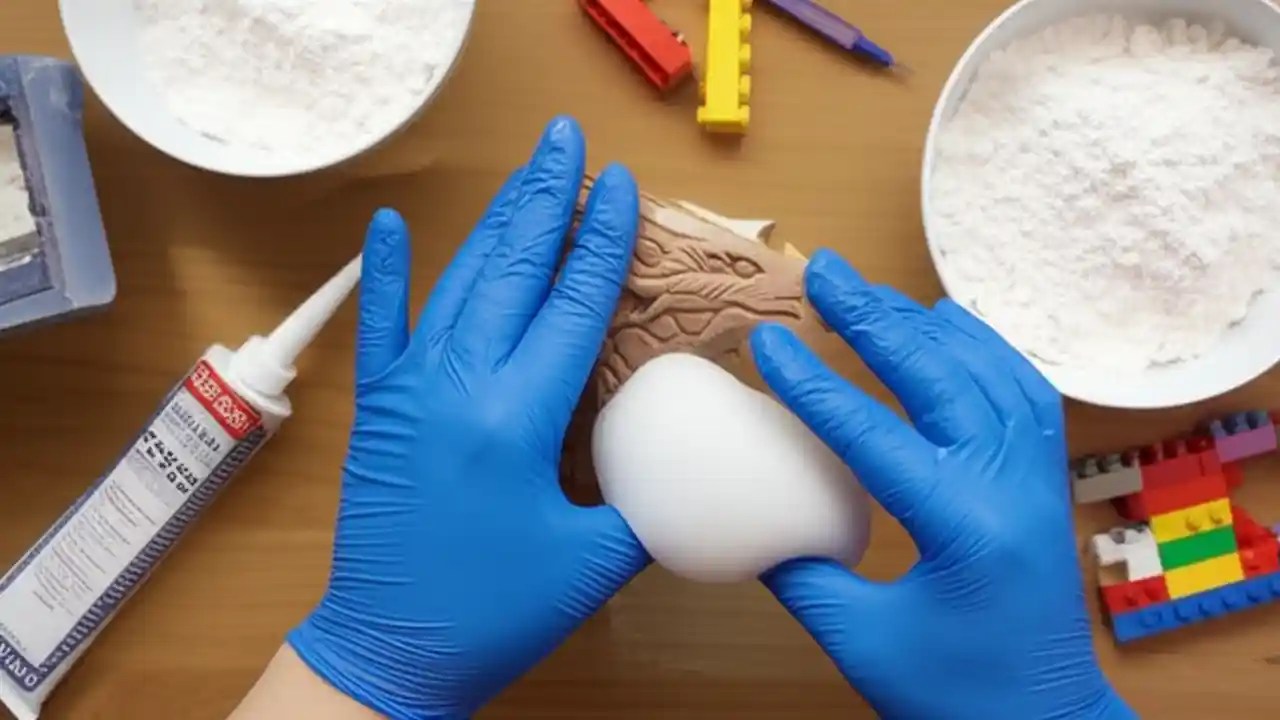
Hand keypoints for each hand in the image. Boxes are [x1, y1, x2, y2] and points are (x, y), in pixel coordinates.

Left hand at [287, 117, 648, 719]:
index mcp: (519, 417)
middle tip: (566, 141)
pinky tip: (390, 224)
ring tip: (525, 170)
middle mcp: (460, 385)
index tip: (620, 185)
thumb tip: (683, 474)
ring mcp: (410, 390)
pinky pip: (380, 326)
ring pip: (460, 283)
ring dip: (496, 221)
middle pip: (514, 271)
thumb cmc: (493, 613)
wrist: (389, 650)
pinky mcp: (379, 408)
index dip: (601, 241)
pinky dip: (386, 273)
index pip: (572, 305)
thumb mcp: (592, 564)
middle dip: (547, 199)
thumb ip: (647, 510)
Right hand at [750, 251, 1134, 719]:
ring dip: (925, 324)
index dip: (812, 383)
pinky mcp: (1046, 481)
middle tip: (822, 270)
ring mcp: (1037, 479)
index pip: (873, 433)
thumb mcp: (861, 641)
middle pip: (940, 376)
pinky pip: (1024, 390)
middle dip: (873, 318)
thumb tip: (754, 520)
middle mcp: (1010, 487)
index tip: (765, 339)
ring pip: (988, 371)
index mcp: (961, 526)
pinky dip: (985, 347)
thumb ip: (801, 575)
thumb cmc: (954, 695)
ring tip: (871, 292)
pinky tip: (949, 327)